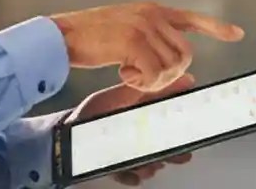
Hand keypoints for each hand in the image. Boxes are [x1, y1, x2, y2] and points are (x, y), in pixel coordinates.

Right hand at [50, 2, 243, 91]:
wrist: (63, 35)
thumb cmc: (90, 37)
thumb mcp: (125, 27)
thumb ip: (149, 35)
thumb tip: (174, 61)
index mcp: (152, 10)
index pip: (191, 17)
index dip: (215, 27)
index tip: (238, 34)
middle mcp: (153, 14)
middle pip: (184, 54)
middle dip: (169, 74)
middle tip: (142, 77)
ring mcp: (144, 26)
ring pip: (172, 66)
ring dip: (153, 80)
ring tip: (129, 73)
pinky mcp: (133, 41)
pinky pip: (154, 74)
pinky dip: (141, 82)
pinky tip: (122, 73)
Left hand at [67, 73, 198, 185]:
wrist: (65, 132)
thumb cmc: (94, 112)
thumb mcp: (122, 96)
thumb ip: (150, 88)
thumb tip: (185, 77)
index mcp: (141, 120)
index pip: (167, 126)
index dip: (180, 131)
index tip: (191, 133)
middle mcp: (136, 139)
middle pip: (162, 149)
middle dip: (172, 154)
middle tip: (180, 155)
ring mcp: (127, 155)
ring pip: (147, 164)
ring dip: (150, 165)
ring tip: (148, 163)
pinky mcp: (114, 169)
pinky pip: (128, 177)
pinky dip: (130, 177)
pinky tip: (131, 175)